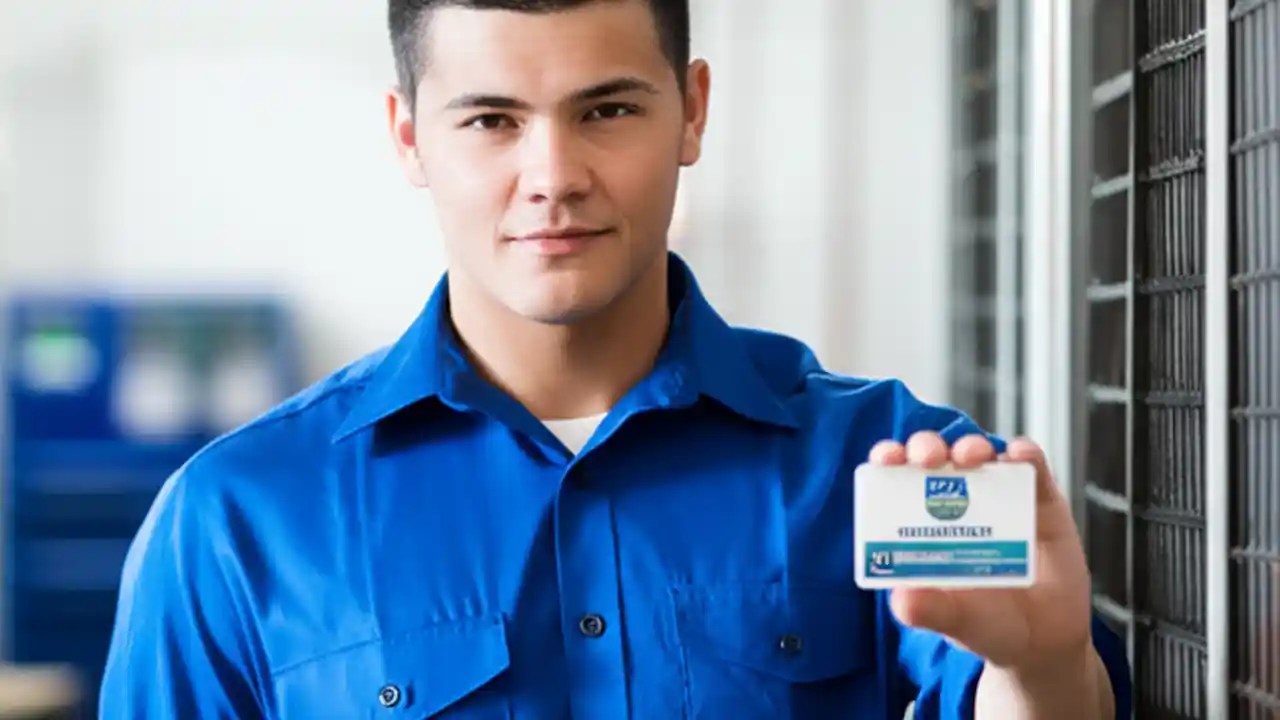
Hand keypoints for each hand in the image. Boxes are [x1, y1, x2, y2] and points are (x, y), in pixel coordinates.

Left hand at [867, 432, 1091, 673]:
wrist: (1046, 641)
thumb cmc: (989, 626)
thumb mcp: (957, 622)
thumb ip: (930, 611)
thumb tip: (902, 599)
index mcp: (922, 524)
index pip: (895, 479)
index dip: (888, 461)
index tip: (885, 460)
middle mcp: (957, 502)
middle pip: (934, 458)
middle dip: (926, 447)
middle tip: (929, 458)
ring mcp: (998, 498)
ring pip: (980, 455)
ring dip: (971, 446)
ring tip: (972, 456)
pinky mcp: (1040, 502)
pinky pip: (1033, 470)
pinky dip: (1026, 456)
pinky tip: (1020, 455)